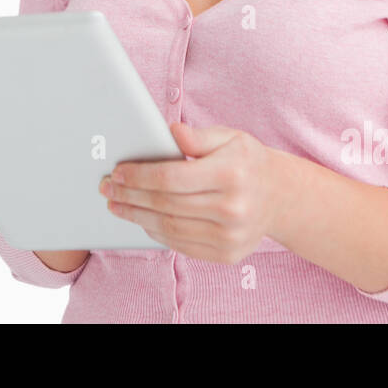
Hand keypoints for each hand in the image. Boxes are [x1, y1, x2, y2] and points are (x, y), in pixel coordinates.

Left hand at [99, 122, 284, 263]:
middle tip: (107, 189)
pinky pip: (181, 245)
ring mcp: (230, 237)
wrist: (280, 197)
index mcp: (231, 174)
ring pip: (169, 228)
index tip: (117, 172)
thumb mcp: (229, 137)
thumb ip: (197, 136)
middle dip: (130, 196)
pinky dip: (156, 232)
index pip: (171, 178)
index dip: (139, 177)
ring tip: (118, 205)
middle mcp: (232, 209)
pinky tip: (142, 219)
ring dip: (136, 217)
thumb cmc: (247, 161)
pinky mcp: (227, 255)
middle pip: (165, 205)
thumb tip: (169, 132)